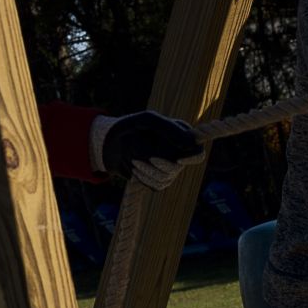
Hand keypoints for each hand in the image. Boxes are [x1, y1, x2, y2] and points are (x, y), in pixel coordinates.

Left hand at [91, 111, 205, 188]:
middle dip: (157, 161)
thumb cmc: (130, 127)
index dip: (191, 157)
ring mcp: (171, 169)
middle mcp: (180, 153)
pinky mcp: (160, 181)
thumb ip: (169, 129)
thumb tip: (190, 144)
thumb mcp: (148, 121)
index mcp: (182, 136)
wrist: (110, 144)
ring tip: (133, 158)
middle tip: (139, 152)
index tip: (178, 158)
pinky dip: (143, 178)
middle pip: (178, 167)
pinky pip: (157, 186)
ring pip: (166, 178)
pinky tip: (135, 168)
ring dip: (145, 170)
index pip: (197, 152)